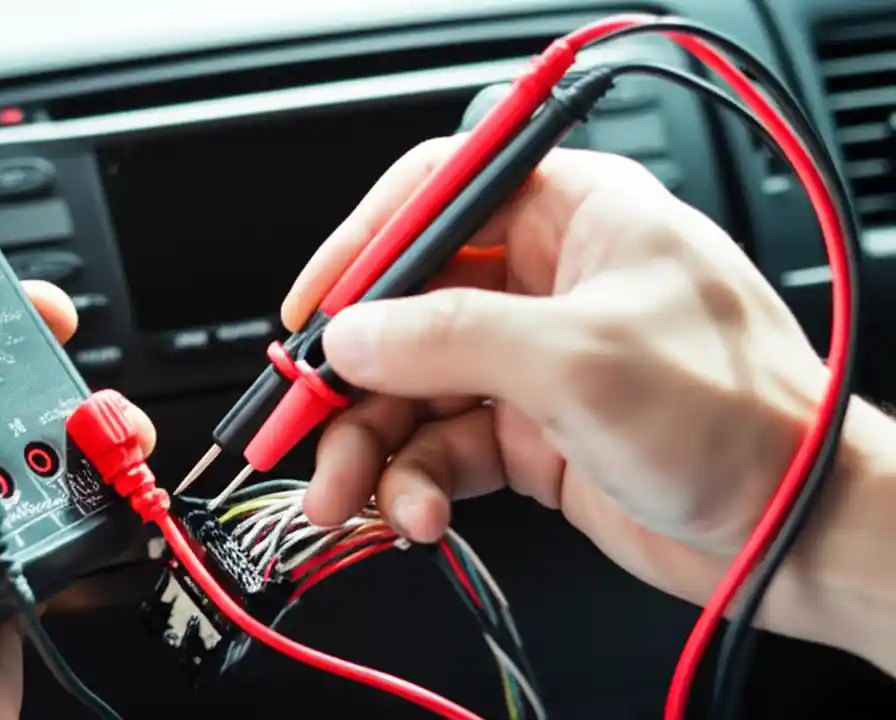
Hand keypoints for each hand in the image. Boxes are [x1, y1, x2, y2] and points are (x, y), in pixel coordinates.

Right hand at [285, 142, 895, 664]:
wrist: (793, 532)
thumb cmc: (737, 417)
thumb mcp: (580, 358)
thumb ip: (451, 338)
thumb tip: (355, 334)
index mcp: (571, 216)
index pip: (437, 196)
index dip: (363, 245)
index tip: (313, 303)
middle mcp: (543, 282)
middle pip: (407, 308)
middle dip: (352, 374)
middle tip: (305, 419)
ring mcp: (530, 361)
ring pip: (411, 389)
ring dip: (369, 446)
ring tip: (348, 496)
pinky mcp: (527, 431)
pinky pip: (439, 448)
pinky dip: (414, 483)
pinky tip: (415, 513)